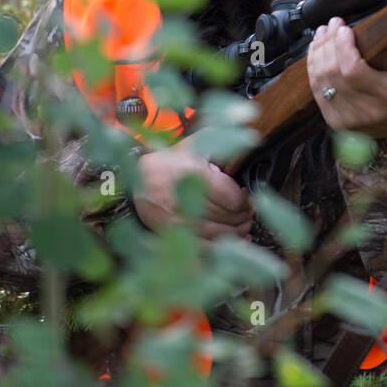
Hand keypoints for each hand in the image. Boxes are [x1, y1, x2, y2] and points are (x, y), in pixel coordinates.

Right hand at [132, 133, 253, 239]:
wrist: (136, 179)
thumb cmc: (170, 161)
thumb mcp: (195, 144)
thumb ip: (221, 139)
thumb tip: (249, 138)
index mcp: (193, 174)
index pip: (231, 197)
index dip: (246, 200)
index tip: (249, 196)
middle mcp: (184, 198)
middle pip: (226, 216)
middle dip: (244, 216)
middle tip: (250, 211)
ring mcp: (176, 220)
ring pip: (217, 234)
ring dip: (237, 232)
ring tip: (244, 225)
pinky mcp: (171, 234)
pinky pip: (202, 247)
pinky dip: (222, 248)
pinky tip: (235, 243)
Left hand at [306, 17, 386, 137]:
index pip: (353, 70)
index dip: (342, 47)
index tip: (343, 29)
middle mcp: (365, 111)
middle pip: (333, 72)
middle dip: (328, 43)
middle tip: (331, 25)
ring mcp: (347, 119)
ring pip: (321, 80)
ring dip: (318, 53)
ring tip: (322, 34)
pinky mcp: (335, 121)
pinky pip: (316, 91)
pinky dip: (313, 68)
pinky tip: (316, 52)